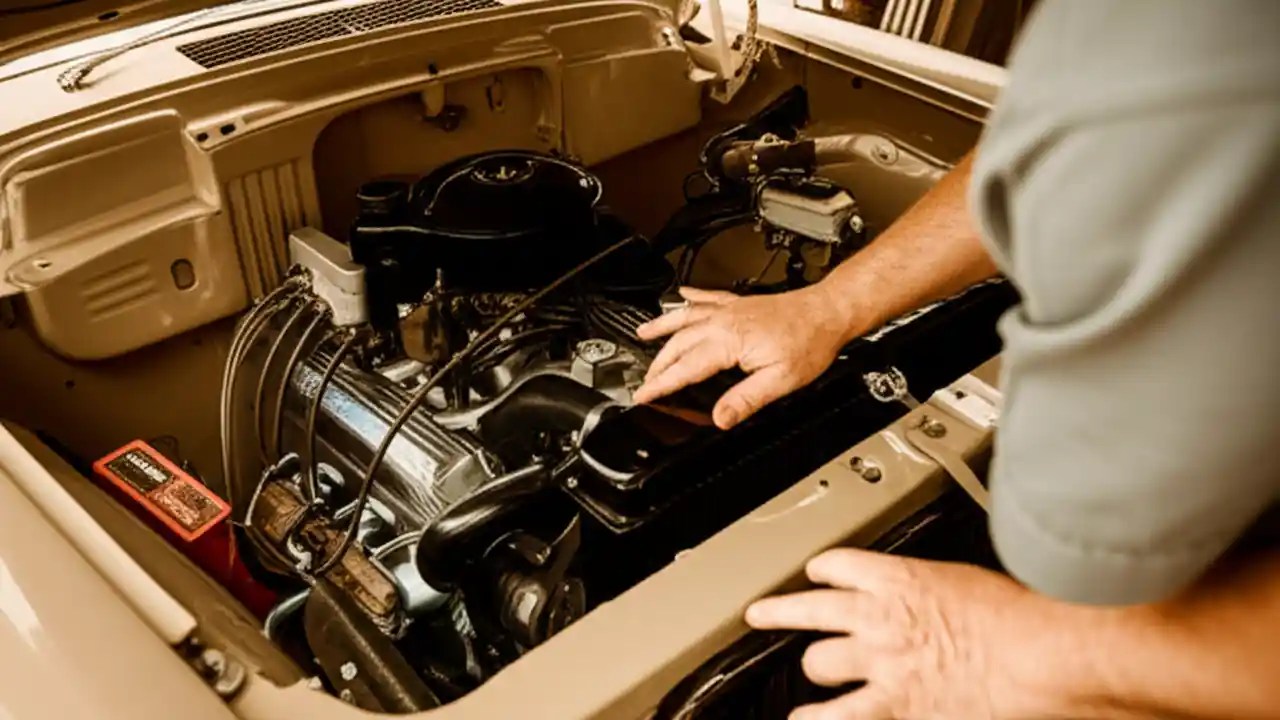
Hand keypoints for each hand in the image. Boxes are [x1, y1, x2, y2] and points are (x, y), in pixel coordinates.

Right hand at [633, 285, 859, 428]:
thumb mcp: (779, 381)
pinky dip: (691, 298)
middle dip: (658, 362)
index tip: (644, 394)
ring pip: (686, 316)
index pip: (685, 367)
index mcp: (728, 340)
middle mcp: (724, 321)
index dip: (662, 383)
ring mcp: (731, 309)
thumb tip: (720, 419)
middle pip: (679, 342)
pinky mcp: (740, 303)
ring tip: (643, 332)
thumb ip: (746, 401)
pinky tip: (683, 296)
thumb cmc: (809, 342)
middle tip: (645, 379)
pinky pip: (707, 298)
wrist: (827, 312)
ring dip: (663, 325)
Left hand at [746, 549, 1105, 719]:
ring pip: (819, 662)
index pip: (840, 564)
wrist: (1040, 655)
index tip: (818, 572)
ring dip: (812, 669)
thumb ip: (945, 590)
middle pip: (812, 610)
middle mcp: (880, 617)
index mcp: (901, 578)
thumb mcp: (974, 581)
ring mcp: (882, 664)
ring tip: (801, 679)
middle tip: (762, 614)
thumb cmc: (1025, 615)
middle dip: (784, 613)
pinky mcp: (894, 706)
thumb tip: (950, 598)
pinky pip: (838, 717)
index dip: (824, 568)